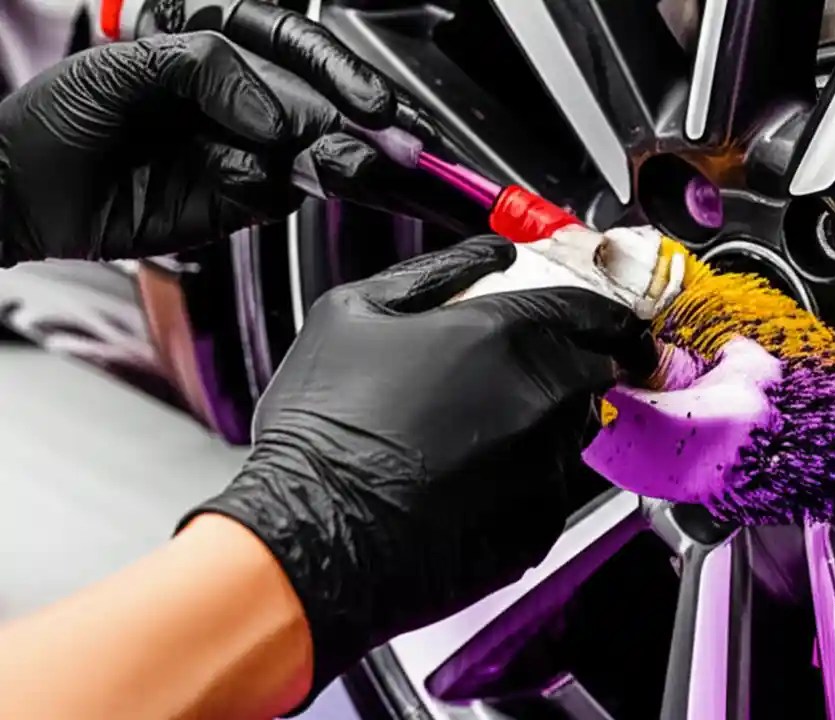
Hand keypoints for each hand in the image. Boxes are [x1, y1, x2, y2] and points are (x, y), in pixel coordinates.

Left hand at [0, 21, 446, 265]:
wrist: (24, 194)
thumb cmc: (61, 115)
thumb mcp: (124, 69)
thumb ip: (206, 70)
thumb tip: (276, 117)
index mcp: (217, 44)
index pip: (293, 43)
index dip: (336, 69)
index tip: (366, 101)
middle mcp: (242, 94)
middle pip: (319, 100)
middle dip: (356, 123)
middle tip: (392, 147)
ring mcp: (248, 147)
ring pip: (315, 150)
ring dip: (344, 161)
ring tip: (368, 169)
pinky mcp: (244, 199)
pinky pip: (281, 193)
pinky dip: (288, 189)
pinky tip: (293, 181)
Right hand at [179, 234, 653, 712]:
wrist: (313, 535)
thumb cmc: (325, 428)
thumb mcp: (356, 311)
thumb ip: (438, 271)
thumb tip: (488, 255)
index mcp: (506, 334)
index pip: (594, 309)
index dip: (605, 312)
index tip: (607, 318)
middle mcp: (541, 398)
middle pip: (593, 369)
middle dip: (574, 364)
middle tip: (525, 374)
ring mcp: (544, 465)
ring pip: (570, 430)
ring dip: (542, 423)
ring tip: (468, 435)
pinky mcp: (538, 524)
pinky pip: (547, 488)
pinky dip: (520, 480)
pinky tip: (463, 482)